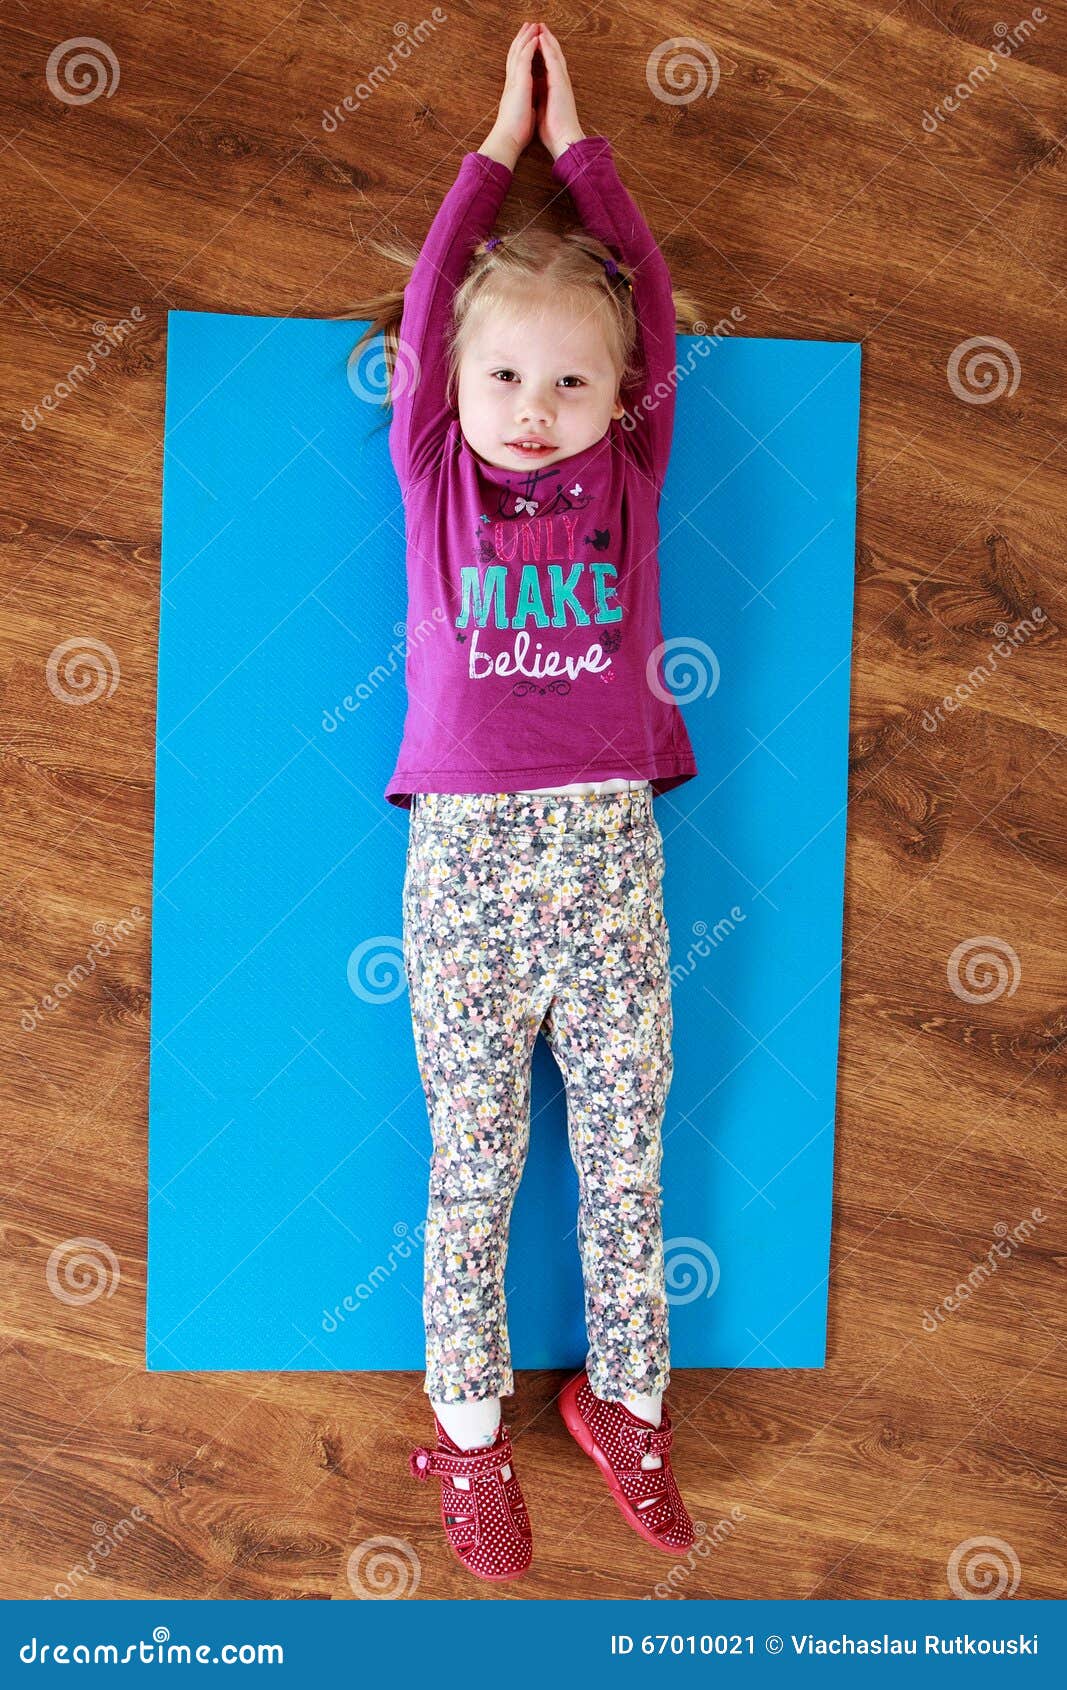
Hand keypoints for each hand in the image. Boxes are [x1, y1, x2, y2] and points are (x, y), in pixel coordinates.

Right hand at [480, 22, 539, 169]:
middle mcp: (513, 81)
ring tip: (532, 25)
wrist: (509, 138)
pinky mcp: (519, 83)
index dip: (522, 51)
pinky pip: (524, 59)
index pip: (518, 65)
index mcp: (515, 89)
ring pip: (519, 52)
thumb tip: (530, 102)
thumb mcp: (522, 112)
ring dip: (526, 37)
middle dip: (522, 38)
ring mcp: (515, 80)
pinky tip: (535, 38)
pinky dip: (529, 47)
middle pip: (516, 54)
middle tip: (528, 25)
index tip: (528, 41)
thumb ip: (525, 102)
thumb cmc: (516, 131)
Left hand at [535, 24, 584, 159]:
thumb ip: (540, 99)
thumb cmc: (554, 131)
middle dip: (547, 41)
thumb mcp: (543, 110)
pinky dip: (548, 48)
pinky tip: (543, 38)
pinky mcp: (560, 83)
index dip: (543, 53)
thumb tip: (534, 96)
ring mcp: (561, 81)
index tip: (537, 42)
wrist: (563, 140)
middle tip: (540, 27)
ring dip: (548, 39)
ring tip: (541, 27)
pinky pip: (554, 61)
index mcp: (555, 90)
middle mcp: (560, 83)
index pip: (549, 66)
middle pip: (553, 56)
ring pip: (555, 54)